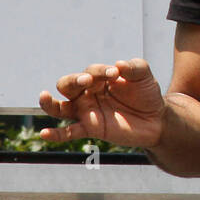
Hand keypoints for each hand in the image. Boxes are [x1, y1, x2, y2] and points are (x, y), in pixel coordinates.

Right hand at [38, 58, 166, 147]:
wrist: (156, 119)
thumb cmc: (146, 94)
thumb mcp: (143, 76)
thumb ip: (134, 67)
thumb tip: (119, 64)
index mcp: (99, 78)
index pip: (91, 71)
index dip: (101, 71)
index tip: (116, 73)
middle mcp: (88, 93)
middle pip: (68, 84)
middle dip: (74, 80)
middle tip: (88, 80)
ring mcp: (87, 111)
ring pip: (60, 107)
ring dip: (49, 103)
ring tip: (43, 96)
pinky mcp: (91, 128)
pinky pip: (69, 132)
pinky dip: (56, 134)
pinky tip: (44, 134)